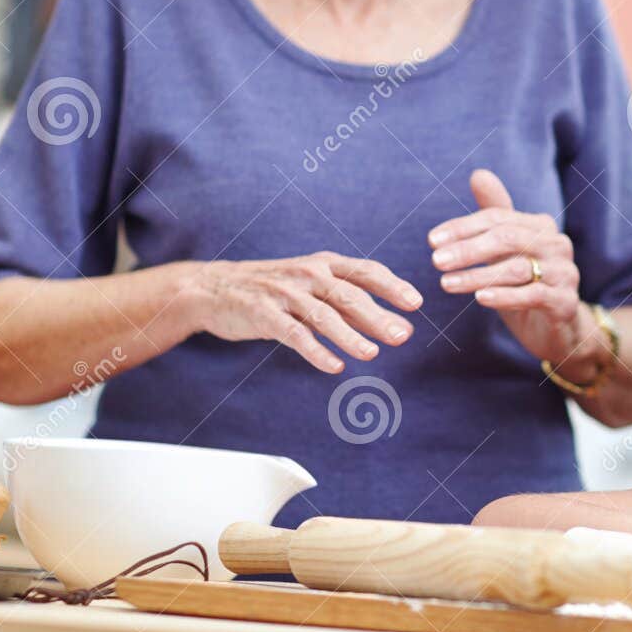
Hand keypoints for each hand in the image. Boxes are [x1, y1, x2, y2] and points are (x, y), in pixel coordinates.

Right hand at [187, 252, 421, 373]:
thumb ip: (352, 308)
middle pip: (349, 295)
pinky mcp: (264, 314)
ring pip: (324, 316)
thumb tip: (396, 327)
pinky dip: (316, 351)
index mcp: (325, 264)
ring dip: (350, 336)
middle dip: (378, 316)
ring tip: (371, 354)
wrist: (215, 289)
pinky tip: (334, 366)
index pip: (366, 272)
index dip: (392, 286)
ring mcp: (285, 293)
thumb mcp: (314, 289)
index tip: (416, 303)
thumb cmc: (275, 290)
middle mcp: (308, 274)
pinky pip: (295, 334)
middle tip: (402, 335)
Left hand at [429, 169, 594, 369]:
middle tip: (436, 260)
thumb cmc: (527, 284)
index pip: (497, 218)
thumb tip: (478, 174)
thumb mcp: (508, 251)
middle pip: (507, 238)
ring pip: (516, 269)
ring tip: (447, 283)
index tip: (432, 241)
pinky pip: (533, 296)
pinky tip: (479, 299)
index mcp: (540, 226)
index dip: (462, 227)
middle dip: (468, 248)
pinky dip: (504, 296)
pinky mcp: (565, 303)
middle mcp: (556, 244)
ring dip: (477, 276)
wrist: (560, 329)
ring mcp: (565, 273)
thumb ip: (495, 214)